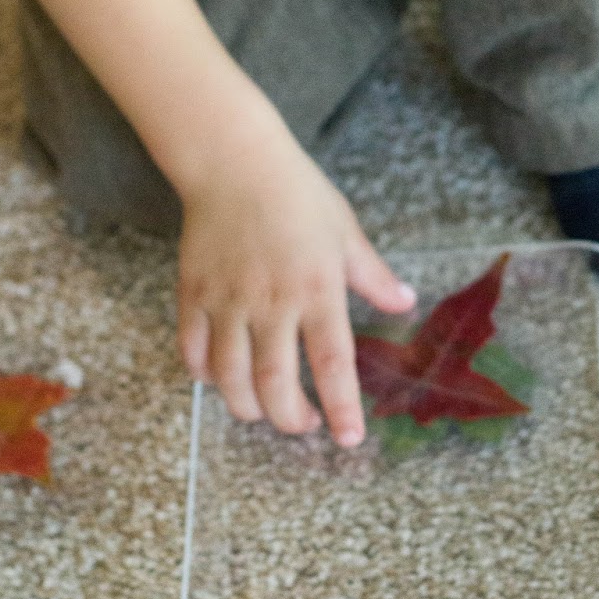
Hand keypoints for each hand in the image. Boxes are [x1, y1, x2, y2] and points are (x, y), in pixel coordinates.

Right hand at [174, 119, 415, 444]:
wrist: (234, 161)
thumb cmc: (297, 193)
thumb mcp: (345, 231)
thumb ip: (372, 275)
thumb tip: (406, 303)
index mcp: (317, 288)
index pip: (332, 364)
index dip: (341, 408)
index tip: (348, 438)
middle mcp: (272, 302)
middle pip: (275, 385)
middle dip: (290, 420)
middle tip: (304, 424)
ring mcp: (228, 300)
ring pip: (230, 379)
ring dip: (247, 407)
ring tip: (264, 409)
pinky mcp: (193, 294)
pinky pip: (194, 352)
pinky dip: (205, 376)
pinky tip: (220, 378)